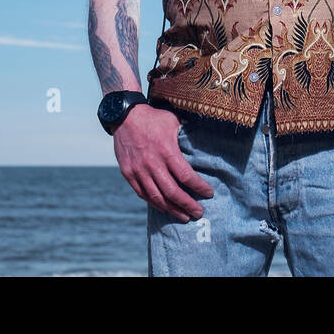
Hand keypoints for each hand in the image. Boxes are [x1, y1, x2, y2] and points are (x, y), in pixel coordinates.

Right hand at [113, 104, 213, 222]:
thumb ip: (187, 133)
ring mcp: (139, 170)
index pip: (186, 176)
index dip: (199, 187)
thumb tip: (203, 140)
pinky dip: (154, 203)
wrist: (124, 116)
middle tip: (198, 213)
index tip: (208, 194)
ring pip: (157, 197)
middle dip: (188, 205)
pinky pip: (142, 193)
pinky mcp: (128, 173)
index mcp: (167, 151)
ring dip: (172, 209)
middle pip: (173, 192)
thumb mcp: (173, 121)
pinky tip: (164, 208)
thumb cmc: (153, 118)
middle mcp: (152, 164)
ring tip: (184, 217)